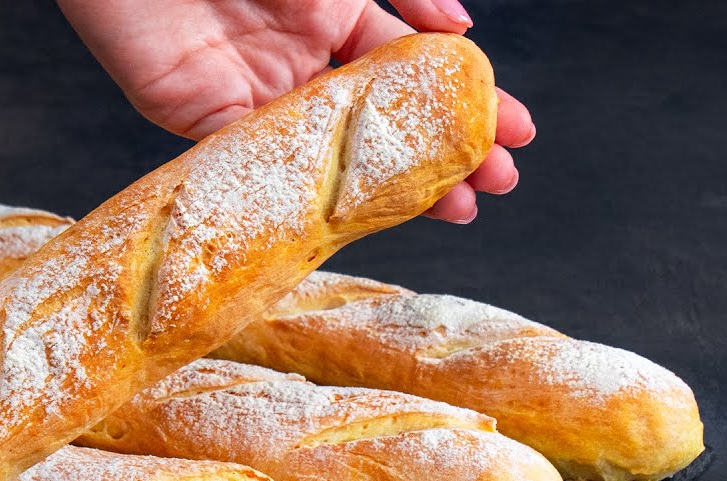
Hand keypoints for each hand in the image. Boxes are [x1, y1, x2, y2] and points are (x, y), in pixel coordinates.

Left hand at [59, 0, 533, 222]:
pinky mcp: (210, 126)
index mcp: (330, 17)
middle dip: (445, 153)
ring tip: (455, 208)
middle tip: (498, 185)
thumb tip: (461, 25)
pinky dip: (317, 192)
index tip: (517, 133)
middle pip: (383, 125)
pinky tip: (364, 214)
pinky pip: (269, 169)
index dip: (464, 103)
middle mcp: (300, 65)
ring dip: (396, 185)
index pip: (411, 73)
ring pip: (339, 158)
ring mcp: (260, 99)